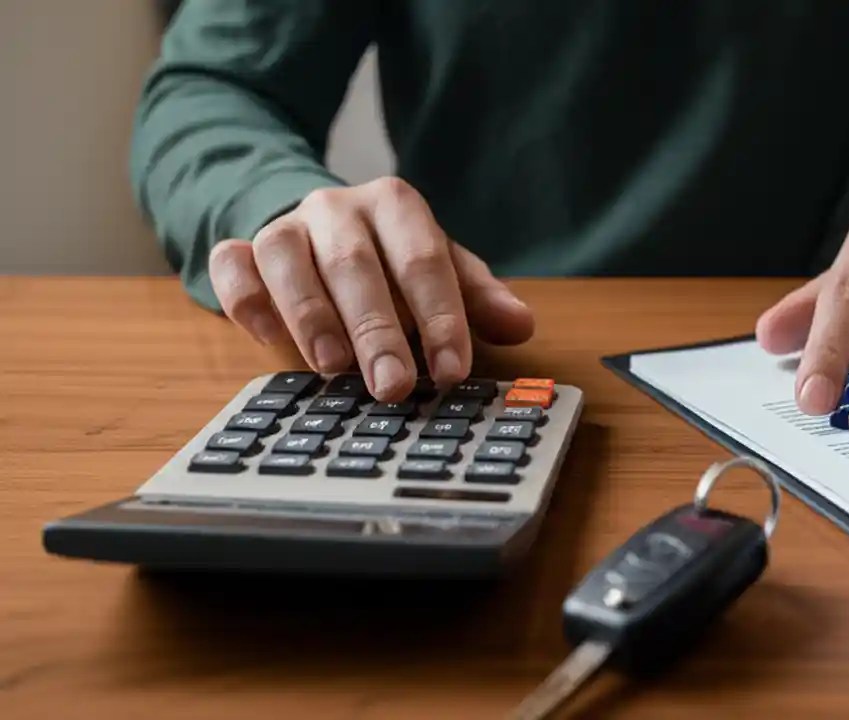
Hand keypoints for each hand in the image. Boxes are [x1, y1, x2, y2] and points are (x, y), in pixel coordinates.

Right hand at [208, 177, 534, 400]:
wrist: (321, 229)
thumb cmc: (392, 261)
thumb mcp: (442, 272)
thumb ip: (478, 299)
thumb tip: (521, 326)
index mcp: (396, 204)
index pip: (423, 260)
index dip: (440, 317)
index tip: (453, 371)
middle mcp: (337, 207)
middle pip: (355, 263)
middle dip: (377, 329)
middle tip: (394, 386)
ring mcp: (285, 224)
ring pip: (287, 257)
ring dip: (310, 314)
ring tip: (333, 368)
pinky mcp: (242, 248)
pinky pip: (232, 264)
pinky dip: (247, 299)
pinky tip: (268, 340)